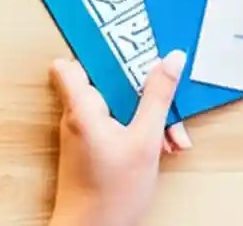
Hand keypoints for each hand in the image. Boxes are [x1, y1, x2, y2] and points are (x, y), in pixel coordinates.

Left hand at [49, 51, 191, 225]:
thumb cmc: (111, 194)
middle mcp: (78, 116)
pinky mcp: (94, 147)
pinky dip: (139, 131)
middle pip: (107, 82)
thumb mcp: (145, 140)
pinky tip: (162, 146)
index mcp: (82, 108)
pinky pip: (118, 124)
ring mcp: (85, 132)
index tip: (129, 48)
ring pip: (118, 105)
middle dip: (141, 90)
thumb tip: (170, 59)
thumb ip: (157, 96)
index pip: (71, 63)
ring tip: (170, 136)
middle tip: (165, 99)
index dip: (99, 52)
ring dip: (147, 114)